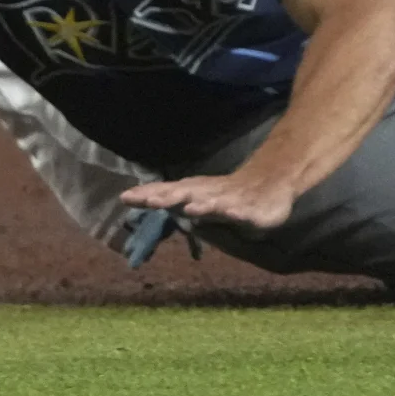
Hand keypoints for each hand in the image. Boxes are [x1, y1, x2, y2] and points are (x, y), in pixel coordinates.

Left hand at [121, 172, 295, 231]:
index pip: (167, 193)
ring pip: (210, 202)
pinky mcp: (250, 210)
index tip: (124, 197)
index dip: (147, 195)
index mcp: (195, 194)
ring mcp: (229, 200)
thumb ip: (182, 206)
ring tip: (180, 207)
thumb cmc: (232, 197)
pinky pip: (239, 212)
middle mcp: (208, 194)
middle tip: (144, 200)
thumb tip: (155, 205)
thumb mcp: (203, 205)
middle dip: (165, 197)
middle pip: (184, 194)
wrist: (271, 183)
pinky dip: (231, 210)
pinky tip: (224, 212)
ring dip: (196, 204)